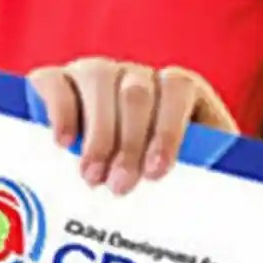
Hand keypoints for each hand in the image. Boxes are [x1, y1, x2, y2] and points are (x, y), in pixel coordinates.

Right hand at [30, 59, 237, 196]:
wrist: (113, 175)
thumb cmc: (153, 174)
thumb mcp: (185, 171)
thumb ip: (197, 169)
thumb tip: (208, 191)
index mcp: (176, 90)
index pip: (177, 88)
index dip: (167, 129)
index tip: (156, 172)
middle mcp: (135, 74)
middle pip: (135, 93)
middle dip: (128, 144)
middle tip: (119, 186)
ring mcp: (93, 71)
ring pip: (98, 79)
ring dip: (97, 132)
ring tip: (92, 175)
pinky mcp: (55, 79)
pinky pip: (54, 80)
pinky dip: (60, 110)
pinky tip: (63, 142)